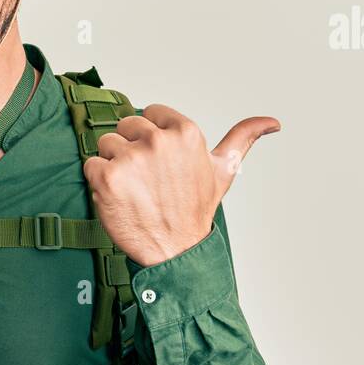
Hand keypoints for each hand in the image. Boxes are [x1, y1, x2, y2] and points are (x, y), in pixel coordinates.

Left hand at [83, 105, 279, 267]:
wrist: (176, 251)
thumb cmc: (196, 210)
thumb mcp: (225, 170)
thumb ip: (243, 139)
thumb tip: (273, 122)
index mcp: (186, 132)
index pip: (150, 113)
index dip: (151, 137)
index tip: (160, 163)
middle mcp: (158, 141)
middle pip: (125, 126)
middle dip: (131, 150)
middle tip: (147, 180)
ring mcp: (131, 158)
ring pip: (106, 144)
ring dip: (113, 165)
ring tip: (134, 189)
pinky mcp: (107, 176)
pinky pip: (90, 164)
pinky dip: (98, 181)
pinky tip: (119, 198)